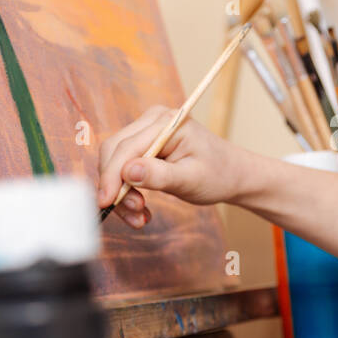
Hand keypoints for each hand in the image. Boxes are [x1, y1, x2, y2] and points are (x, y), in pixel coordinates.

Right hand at [96, 105, 247, 226]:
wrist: (231, 174)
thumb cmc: (218, 175)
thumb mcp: (191, 179)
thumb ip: (160, 176)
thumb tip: (128, 172)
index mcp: (167, 122)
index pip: (126, 147)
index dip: (112, 176)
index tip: (106, 203)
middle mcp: (152, 120)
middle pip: (114, 152)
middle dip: (116, 186)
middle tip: (133, 213)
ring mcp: (146, 131)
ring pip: (115, 162)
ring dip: (121, 193)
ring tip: (140, 216)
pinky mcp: (143, 145)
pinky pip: (122, 167)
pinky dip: (126, 190)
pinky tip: (141, 209)